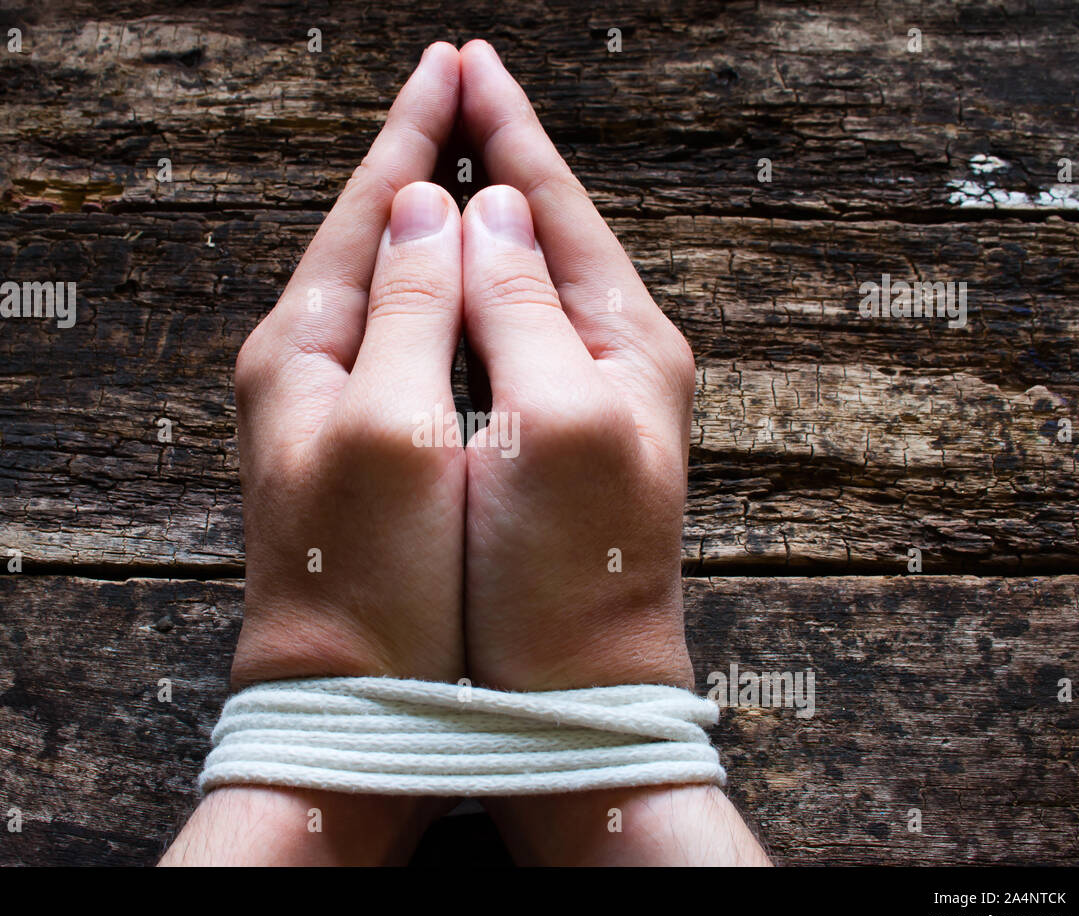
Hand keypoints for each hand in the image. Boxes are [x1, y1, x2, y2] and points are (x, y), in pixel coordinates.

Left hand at [231, 44, 464, 687]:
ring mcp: (324, 412)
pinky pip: (397, 344)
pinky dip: (431, 296)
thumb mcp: (393, 427)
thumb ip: (412, 309)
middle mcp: (301, 369)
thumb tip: (430, 203)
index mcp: (302, 348)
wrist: (340, 700)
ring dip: (421, 224)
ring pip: (382, 289)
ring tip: (456, 165)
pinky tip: (452, 290)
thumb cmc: (367, 576)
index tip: (450, 64)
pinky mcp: (355, 454)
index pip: (364, 211)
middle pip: (365, 238)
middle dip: (414, 163)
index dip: (411, 135)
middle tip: (457, 92)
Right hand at [457, 41, 696, 692]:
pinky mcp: (548, 442)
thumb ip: (522, 310)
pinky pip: (507, 337)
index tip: (466, 60)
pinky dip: (473, 288)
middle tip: (451, 86)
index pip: (560, 207)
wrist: (576, 689)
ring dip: (487, 216)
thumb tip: (489, 208)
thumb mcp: (552, 422)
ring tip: (451, 155)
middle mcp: (616, 359)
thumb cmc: (570, 568)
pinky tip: (452, 275)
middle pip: (549, 231)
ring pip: (526, 281)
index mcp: (627, 340)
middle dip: (500, 157)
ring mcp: (586, 399)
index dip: (509, 132)